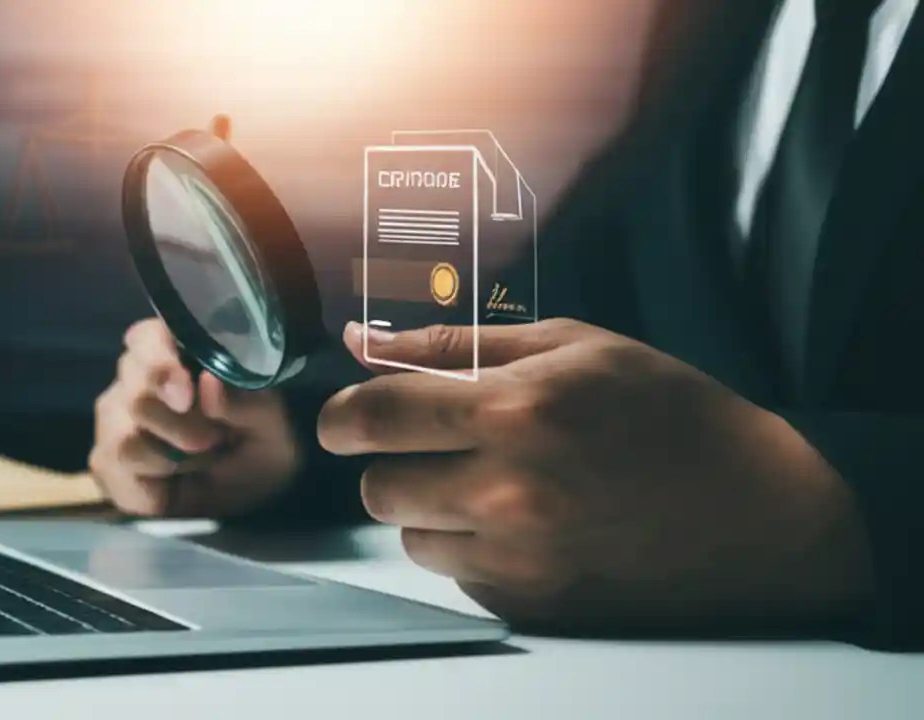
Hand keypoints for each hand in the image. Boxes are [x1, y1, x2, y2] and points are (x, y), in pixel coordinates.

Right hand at [90, 318, 299, 517]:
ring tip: (197, 462)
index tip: (186, 397)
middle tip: (212, 442)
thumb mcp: (270, 426)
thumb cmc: (259, 442)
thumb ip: (246, 404)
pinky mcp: (105, 461)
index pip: (145, 339)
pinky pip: (112, 473)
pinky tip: (170, 485)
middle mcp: (134, 379)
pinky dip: (149, 488)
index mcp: (174, 350)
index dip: (159, 365)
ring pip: (123, 440)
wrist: (249, 491)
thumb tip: (209, 383)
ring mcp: (114, 419)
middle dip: (180, 428)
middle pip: (135, 397)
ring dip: (168, 459)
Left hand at [318, 319, 873, 633]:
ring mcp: (518, 557)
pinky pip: (454, 574)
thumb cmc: (667, 411)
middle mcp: (506, 490)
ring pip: (409, 535)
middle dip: (389, 460)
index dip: (342, 415)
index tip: (344, 417)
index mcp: (514, 409)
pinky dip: (470, 548)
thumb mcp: (571, 345)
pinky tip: (526, 523)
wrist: (756, 511)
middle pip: (375, 485)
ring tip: (494, 482)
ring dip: (430, 506)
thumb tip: (361, 342)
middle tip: (437, 444)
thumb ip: (454, 343)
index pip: (373, 416)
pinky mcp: (530, 603)